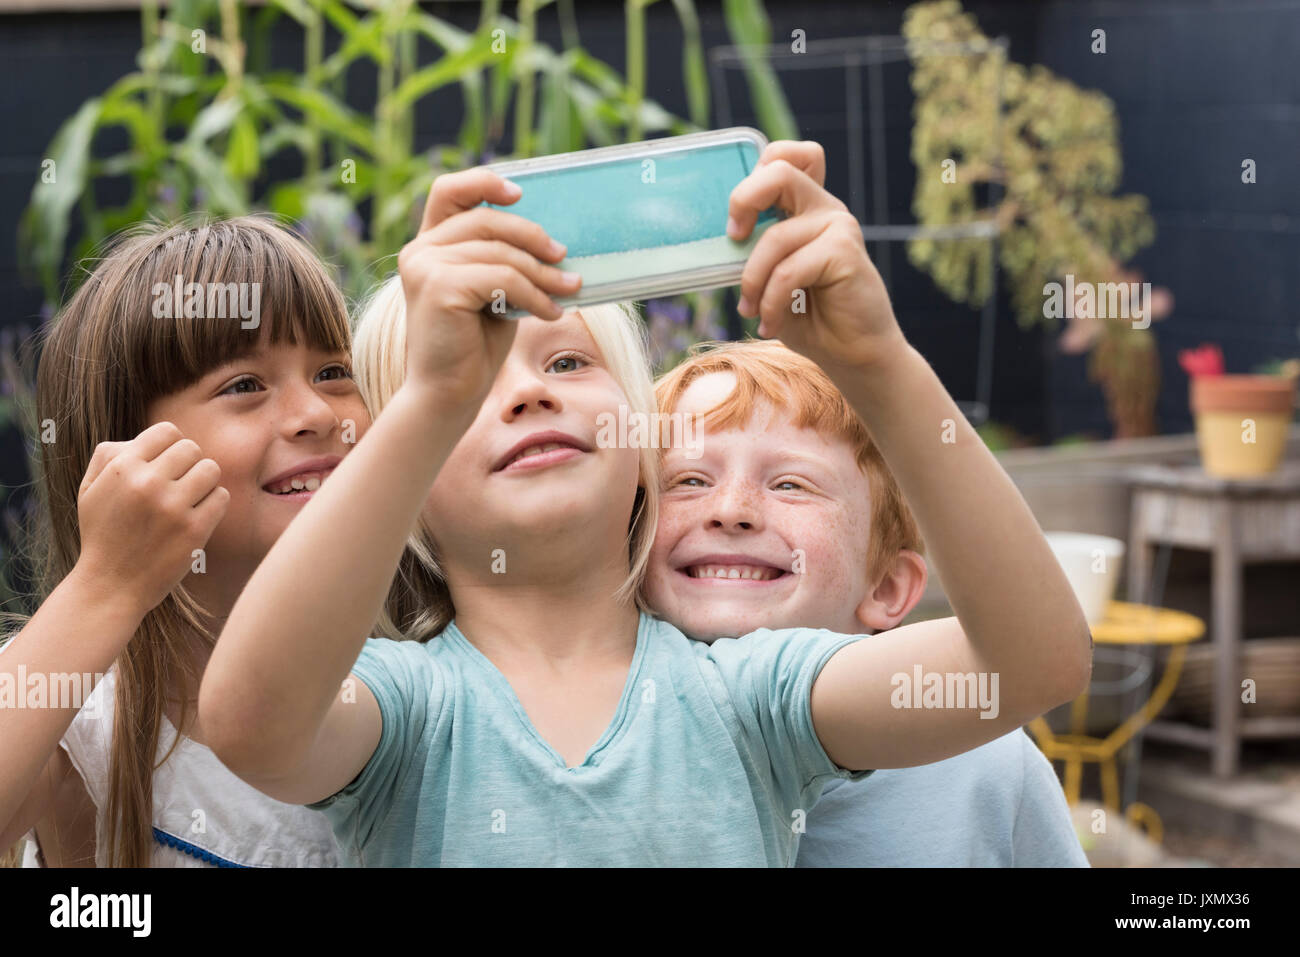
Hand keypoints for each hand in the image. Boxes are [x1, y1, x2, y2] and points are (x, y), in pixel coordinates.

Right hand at [71, 422, 228, 618]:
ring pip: (211, 469)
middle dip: (188, 464)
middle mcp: (148, 483)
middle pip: (192, 448)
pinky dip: (213, 504)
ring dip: (204, 482)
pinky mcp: (195, 530)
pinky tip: (196, 516)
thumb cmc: (104, 533)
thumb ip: (111, 454)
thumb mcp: (90, 488)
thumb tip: (147, 437)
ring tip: (189, 499)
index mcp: (122, 468)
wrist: (111, 585)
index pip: (168, 431)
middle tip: (179, 485)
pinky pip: (222, 496)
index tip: (166, 465)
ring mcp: (173, 507)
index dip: (171, 446)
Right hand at [397, 168, 581, 409]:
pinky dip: (535, 296)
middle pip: (487, 219)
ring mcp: (425, 267)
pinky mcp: (439, 287)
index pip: (449, 191)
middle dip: (533, 236)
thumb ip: (504, 260)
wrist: (449, 394)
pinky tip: (550, 313)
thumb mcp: (493, 292)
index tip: (521, 194)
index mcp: (429, 245)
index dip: (484, 182)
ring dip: (543, 273)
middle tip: (564, 256)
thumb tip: (554, 239)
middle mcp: (420, 250)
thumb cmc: (474, 345)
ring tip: (569, 290)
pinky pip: (503, 279)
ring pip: (501, 253)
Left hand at [728, 140, 906, 371]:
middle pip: (778, 169)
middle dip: (743, 200)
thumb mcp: (770, 279)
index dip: (752, 175)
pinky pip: (788, 270)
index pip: (784, 156)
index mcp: (804, 206)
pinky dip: (771, 302)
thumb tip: (722, 241)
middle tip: (734, 239)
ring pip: (774, 237)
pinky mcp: (845, 251)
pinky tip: (771, 323)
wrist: (852, 353)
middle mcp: (823, 207)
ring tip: (752, 312)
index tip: (737, 223)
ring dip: (752, 282)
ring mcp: (837, 225)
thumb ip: (754, 252)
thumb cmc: (809, 317)